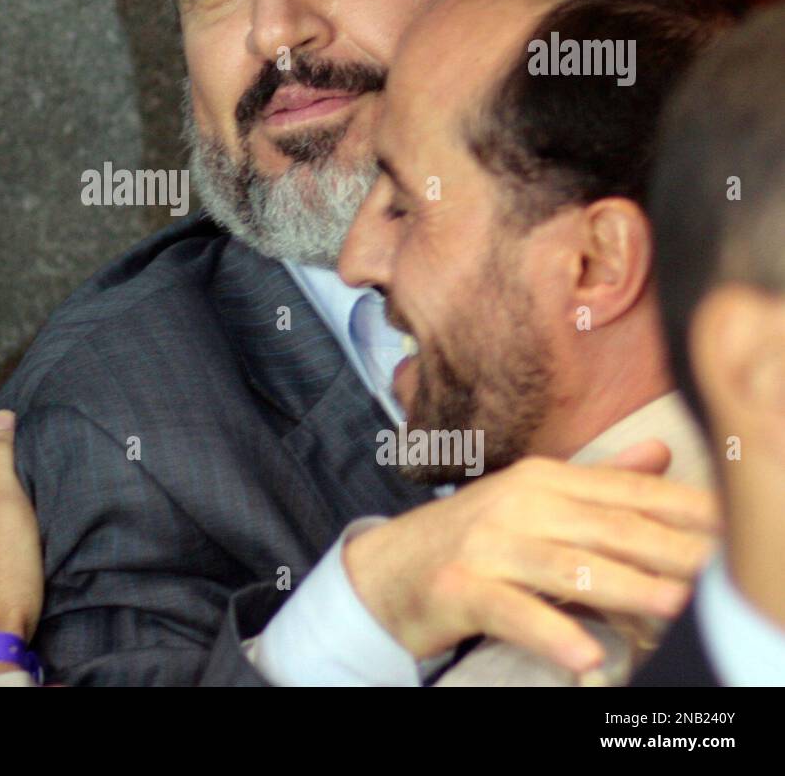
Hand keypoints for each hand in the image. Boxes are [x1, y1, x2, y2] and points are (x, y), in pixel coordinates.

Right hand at [342, 440, 718, 673]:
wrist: (384, 568)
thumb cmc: (470, 538)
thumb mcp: (531, 501)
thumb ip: (596, 481)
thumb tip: (657, 451)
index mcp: (539, 479)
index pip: (621, 492)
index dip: (676, 508)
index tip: (723, 527)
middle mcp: (514, 504)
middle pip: (602, 528)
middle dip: (664, 549)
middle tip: (713, 571)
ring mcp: (484, 545)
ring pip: (564, 567)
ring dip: (621, 587)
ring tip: (671, 606)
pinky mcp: (458, 588)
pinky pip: (511, 611)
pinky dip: (550, 632)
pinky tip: (586, 654)